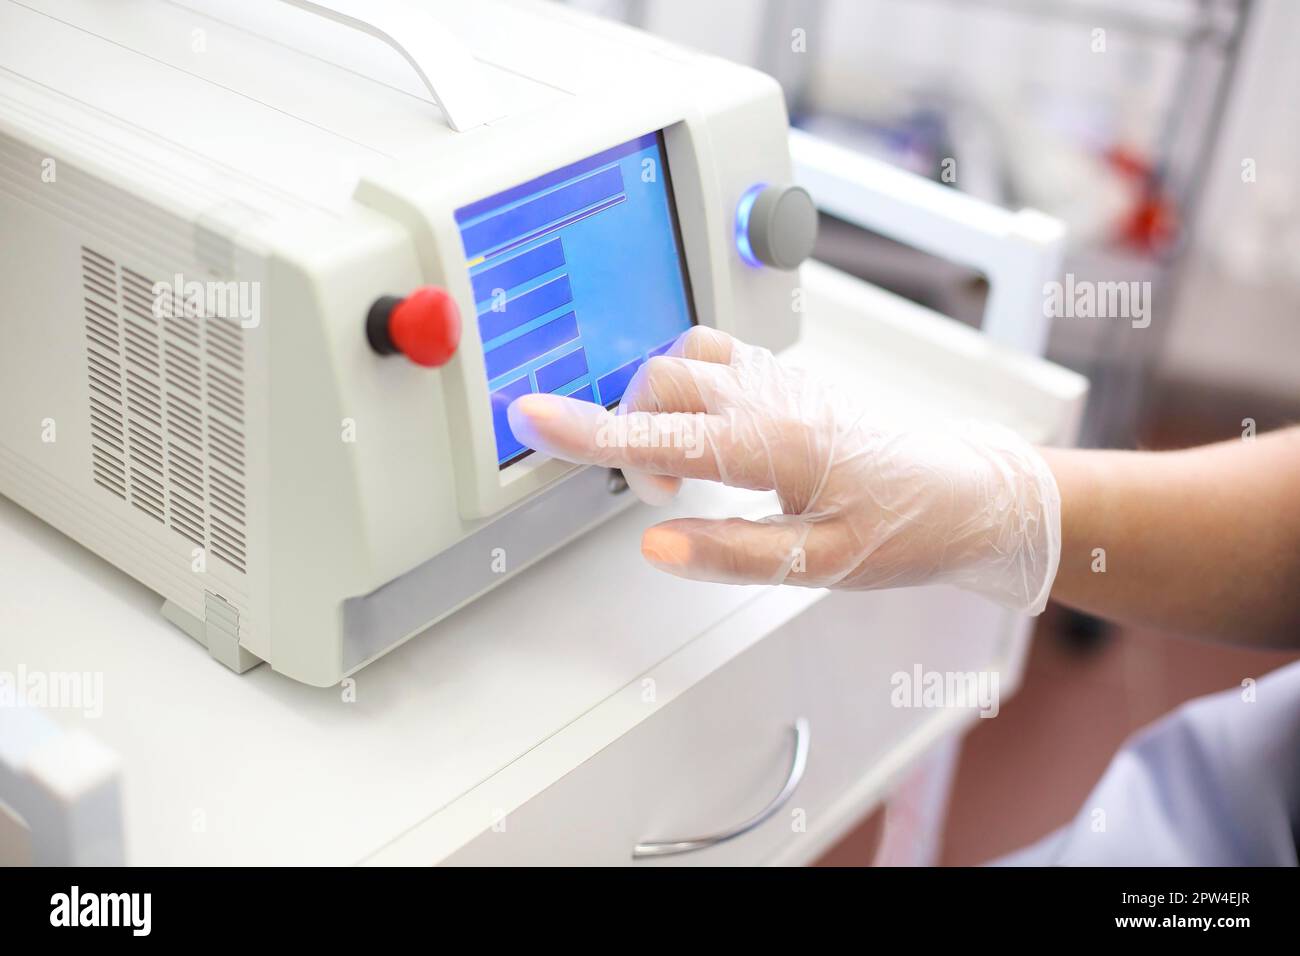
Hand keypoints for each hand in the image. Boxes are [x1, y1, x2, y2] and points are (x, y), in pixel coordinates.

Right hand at [508, 327, 1060, 612]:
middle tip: (663, 494)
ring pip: (684, 360)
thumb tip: (656, 544)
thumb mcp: (822, 564)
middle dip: (631, 430)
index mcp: (776, 445)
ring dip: (659, 405)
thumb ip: (732, 553)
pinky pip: (716, 357)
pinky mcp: (792, 378)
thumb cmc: (909, 529)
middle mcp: (774, 398)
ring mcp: (783, 380)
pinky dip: (687, 387)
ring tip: (687, 468)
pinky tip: (710, 434)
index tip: (530, 418)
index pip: (661, 435)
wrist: (974, 494)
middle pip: (660, 382)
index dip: (587, 430)